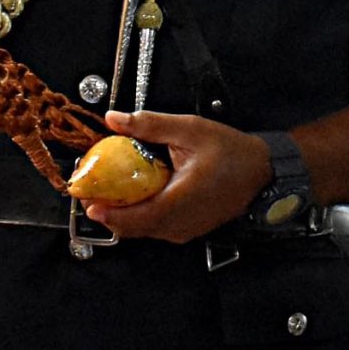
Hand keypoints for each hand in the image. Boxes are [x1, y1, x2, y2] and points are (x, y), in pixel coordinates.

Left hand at [81, 110, 269, 243]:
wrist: (262, 172)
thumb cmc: (232, 153)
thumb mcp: (189, 130)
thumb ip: (149, 125)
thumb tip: (115, 119)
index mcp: (178, 203)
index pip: (132, 219)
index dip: (105, 213)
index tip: (86, 200)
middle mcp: (179, 224)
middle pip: (131, 228)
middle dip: (108, 212)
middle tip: (90, 192)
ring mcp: (184, 230)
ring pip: (142, 229)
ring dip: (123, 214)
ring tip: (108, 191)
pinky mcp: (187, 229)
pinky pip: (155, 227)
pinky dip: (140, 214)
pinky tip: (135, 194)